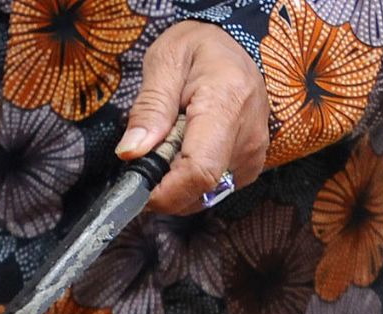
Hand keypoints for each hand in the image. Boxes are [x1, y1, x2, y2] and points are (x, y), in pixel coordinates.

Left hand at [116, 21, 269, 214]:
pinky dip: (190, 182)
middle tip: (149, 153)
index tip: (139, 188)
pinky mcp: (250, 168)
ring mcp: (252, 156)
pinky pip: (212, 190)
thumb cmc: (200, 49)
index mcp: (226, 104)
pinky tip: (186, 151)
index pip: (198, 171)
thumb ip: (149, 109)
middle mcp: (247, 138)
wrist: (235, 48)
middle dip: (165, 186)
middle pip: (199, 189)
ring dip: (176, 183)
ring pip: (203, 196)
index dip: (166, 192)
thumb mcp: (164, 62)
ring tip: (171, 144)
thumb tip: (131, 153)